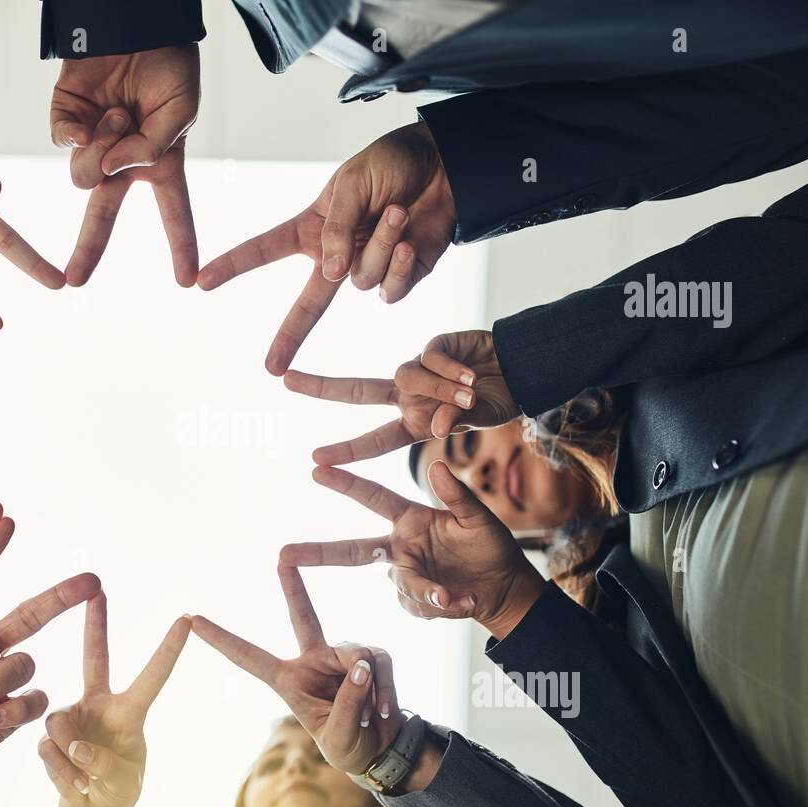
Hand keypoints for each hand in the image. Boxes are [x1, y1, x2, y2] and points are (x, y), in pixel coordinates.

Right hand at [39, 597, 189, 806]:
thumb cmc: (118, 789)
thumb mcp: (123, 781)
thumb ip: (102, 763)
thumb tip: (73, 744)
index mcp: (130, 710)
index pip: (153, 675)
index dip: (169, 648)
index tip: (186, 619)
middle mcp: (99, 703)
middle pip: (95, 657)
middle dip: (96, 624)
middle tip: (98, 590)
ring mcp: (71, 715)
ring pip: (60, 724)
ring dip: (71, 758)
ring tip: (85, 780)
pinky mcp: (48, 734)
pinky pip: (47, 748)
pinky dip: (60, 772)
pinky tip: (71, 781)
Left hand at [50, 46, 199, 285]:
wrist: (137, 23)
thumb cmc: (168, 67)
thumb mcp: (180, 113)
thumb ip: (152, 150)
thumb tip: (107, 172)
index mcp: (159, 162)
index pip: (172, 212)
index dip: (181, 246)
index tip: (187, 282)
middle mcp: (121, 160)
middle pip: (101, 213)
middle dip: (88, 248)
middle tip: (74, 281)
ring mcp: (90, 142)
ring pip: (82, 177)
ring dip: (104, 148)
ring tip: (120, 115)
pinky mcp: (64, 121)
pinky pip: (64, 144)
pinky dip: (79, 131)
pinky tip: (94, 112)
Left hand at [191, 564, 400, 775]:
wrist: (379, 750)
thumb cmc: (348, 747)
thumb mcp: (339, 736)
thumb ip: (349, 702)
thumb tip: (363, 664)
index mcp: (287, 680)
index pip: (249, 656)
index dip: (221, 638)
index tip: (191, 619)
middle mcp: (312, 660)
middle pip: (302, 615)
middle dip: (293, 585)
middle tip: (282, 555)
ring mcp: (341, 655)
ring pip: (359, 654)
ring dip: (369, 689)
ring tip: (372, 717)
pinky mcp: (370, 656)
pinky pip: (380, 662)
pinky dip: (386, 690)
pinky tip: (386, 712)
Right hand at [198, 122, 454, 374]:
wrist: (446, 165)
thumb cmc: (393, 164)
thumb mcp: (353, 183)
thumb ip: (335, 229)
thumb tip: (328, 275)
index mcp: (313, 228)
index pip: (265, 249)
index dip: (233, 265)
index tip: (199, 281)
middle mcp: (336, 256)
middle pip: (307, 304)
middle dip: (289, 335)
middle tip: (270, 367)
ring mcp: (368, 270)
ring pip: (362, 280)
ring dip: (379, 243)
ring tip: (395, 210)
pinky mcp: (400, 279)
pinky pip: (389, 290)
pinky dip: (398, 265)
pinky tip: (407, 239)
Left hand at [282, 330, 517, 464]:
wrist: (522, 368)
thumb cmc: (498, 401)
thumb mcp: (480, 418)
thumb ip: (459, 420)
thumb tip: (438, 427)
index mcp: (414, 423)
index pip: (374, 440)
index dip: (346, 451)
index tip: (314, 461)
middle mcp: (408, 397)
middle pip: (357, 392)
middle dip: (321, 387)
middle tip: (285, 380)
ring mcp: (419, 370)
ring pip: (408, 377)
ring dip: (438, 387)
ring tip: (471, 392)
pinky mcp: (432, 345)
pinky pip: (431, 357)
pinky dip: (451, 369)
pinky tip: (472, 375)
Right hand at [284, 463, 543, 636]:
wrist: (504, 588)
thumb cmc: (492, 546)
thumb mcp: (480, 519)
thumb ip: (458, 496)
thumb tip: (435, 467)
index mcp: (410, 518)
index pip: (372, 497)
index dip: (345, 482)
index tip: (315, 466)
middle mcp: (400, 547)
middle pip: (353, 550)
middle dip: (318, 552)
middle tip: (283, 554)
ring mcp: (406, 576)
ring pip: (400, 586)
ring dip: (426, 593)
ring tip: (454, 597)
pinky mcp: (416, 601)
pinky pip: (417, 606)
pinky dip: (441, 606)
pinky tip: (462, 602)